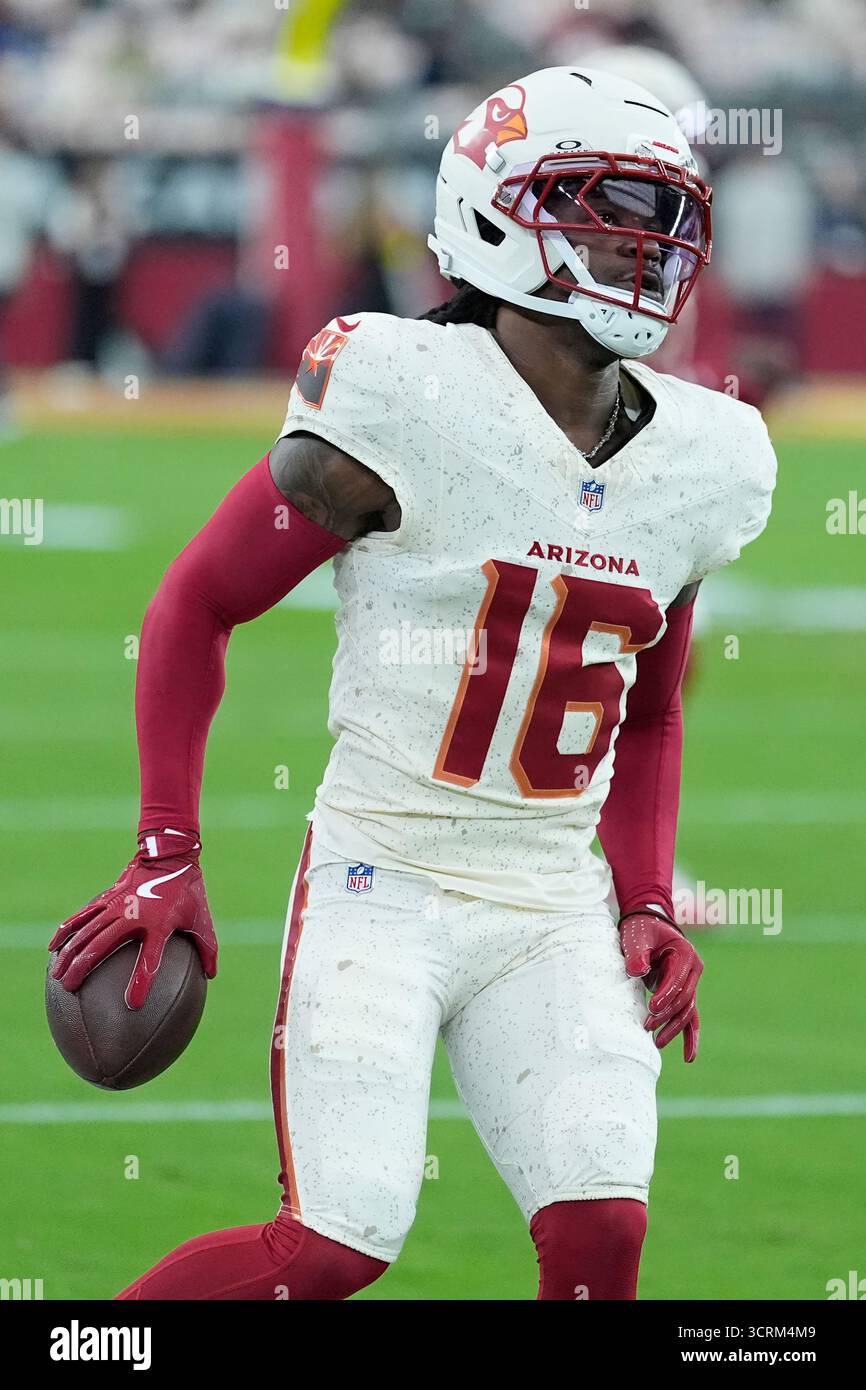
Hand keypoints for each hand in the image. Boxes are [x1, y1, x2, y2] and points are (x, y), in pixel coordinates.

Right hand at [49, 828, 216, 1008]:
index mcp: (159, 925)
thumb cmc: (189, 892)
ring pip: (86, 932)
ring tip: (57, 975)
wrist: (169, 856)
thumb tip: (211, 976)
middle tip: (70, 988)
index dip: (141, 983)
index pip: (150, 959)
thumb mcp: (203, 920)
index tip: (132, 1005)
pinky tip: (53, 946)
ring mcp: (116, 906)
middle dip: (83, 968)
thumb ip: (208, 949)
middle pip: (101, 945)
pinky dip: (66, 930)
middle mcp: (133, 916)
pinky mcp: (106, 898)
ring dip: (69, 953)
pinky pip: (82, 917)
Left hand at [619, 911, 701, 1062]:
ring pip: (686, 1011)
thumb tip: (638, 971)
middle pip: (683, 999)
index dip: (666, 994)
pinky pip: (688, 1017)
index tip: (652, 1008)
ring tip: (657, 1043)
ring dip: (673, 1028)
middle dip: (667, 1015)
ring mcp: (689, 984)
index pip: (679, 980)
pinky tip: (688, 1057)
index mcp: (686, 954)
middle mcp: (693, 971)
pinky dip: (689, 1037)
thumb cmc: (642, 931)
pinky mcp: (682, 994)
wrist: (647, 927)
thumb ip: (637, 953)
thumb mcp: (638, 937)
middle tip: (647, 1026)